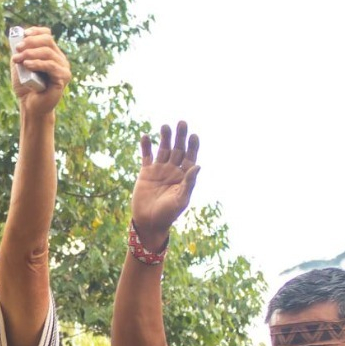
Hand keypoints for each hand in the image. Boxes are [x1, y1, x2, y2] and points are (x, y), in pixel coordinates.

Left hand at [9, 26, 70, 117]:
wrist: (31, 106)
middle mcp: (59, 58)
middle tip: (17, 48)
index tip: (23, 34)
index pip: (46, 34)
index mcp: (50, 53)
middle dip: (30, 42)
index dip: (35, 31)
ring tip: (18, 59)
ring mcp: (63, 67)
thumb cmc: (26, 86)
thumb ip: (20, 52)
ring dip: (30, 53)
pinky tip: (27, 64)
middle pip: (47, 40)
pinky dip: (37, 63)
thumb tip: (16, 39)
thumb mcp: (20, 65)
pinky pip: (50, 66)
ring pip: (48, 52)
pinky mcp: (63, 77)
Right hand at [130, 122, 200, 245]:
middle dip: (180, 137)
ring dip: (164, 138)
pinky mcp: (146, 172)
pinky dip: (146, 146)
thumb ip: (189, 183)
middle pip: (178, 149)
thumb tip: (198, 166)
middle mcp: (173, 170)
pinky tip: (146, 136)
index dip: (193, 146)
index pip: (190, 157)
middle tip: (182, 123)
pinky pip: (146, 156)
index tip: (193, 136)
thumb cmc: (168, 214)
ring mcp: (159, 170)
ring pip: (163, 149)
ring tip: (165, 126)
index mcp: (184, 176)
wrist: (148, 222)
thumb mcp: (181, 200)